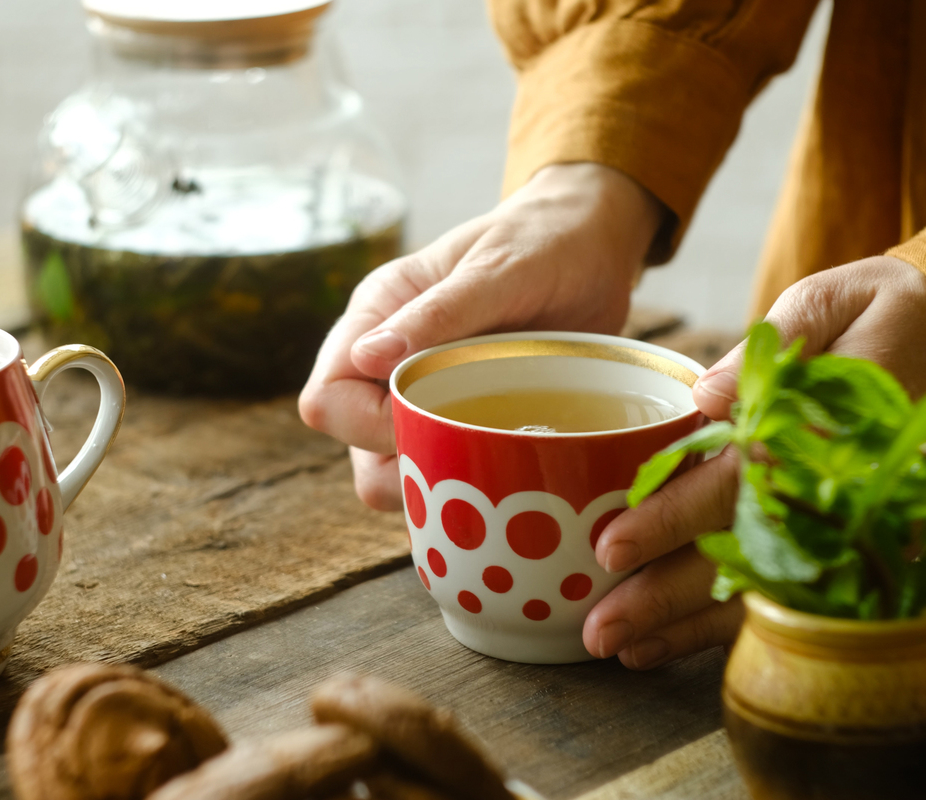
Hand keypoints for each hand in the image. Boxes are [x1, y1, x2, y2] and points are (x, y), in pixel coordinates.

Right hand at [299, 163, 664, 508]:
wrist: (598, 247)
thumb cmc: (544, 240)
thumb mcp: (496, 269)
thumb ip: (436, 313)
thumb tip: (368, 358)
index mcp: (377, 315)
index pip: (327, 398)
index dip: (366, 425)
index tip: (431, 416)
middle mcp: (388, 361)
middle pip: (354, 446)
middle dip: (403, 461)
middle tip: (475, 444)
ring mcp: (425, 393)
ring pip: (394, 468)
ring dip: (439, 473)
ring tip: (498, 451)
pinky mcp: (464, 417)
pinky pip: (444, 464)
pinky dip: (471, 473)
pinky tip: (515, 458)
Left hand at [584, 255, 925, 668]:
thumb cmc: (886, 313)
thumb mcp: (831, 301)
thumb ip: (771, 345)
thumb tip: (706, 398)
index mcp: (828, 427)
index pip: (739, 481)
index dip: (674, 519)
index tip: (612, 546)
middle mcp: (844, 491)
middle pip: (746, 553)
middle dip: (667, 595)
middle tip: (600, 628)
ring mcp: (861, 529)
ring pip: (767, 589)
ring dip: (691, 624)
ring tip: (622, 649)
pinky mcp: (869, 549)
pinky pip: (795, 598)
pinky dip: (731, 625)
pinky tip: (674, 643)